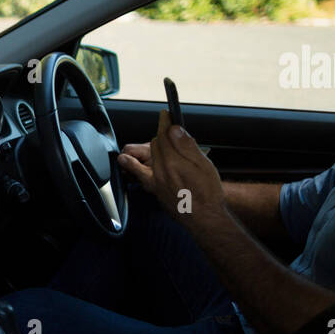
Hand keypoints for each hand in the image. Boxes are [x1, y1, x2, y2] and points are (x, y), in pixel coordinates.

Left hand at [122, 110, 226, 230]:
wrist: (204, 218)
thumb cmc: (208, 193)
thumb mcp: (204, 165)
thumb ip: (187, 146)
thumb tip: (175, 129)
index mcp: (174, 162)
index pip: (164, 135)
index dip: (165, 123)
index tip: (166, 115)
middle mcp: (161, 171)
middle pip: (155, 144)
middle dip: (163, 134)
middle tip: (171, 131)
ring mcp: (155, 181)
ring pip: (149, 156)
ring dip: (153, 146)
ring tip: (158, 141)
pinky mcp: (154, 190)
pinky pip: (139, 173)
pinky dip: (131, 165)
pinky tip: (126, 160)